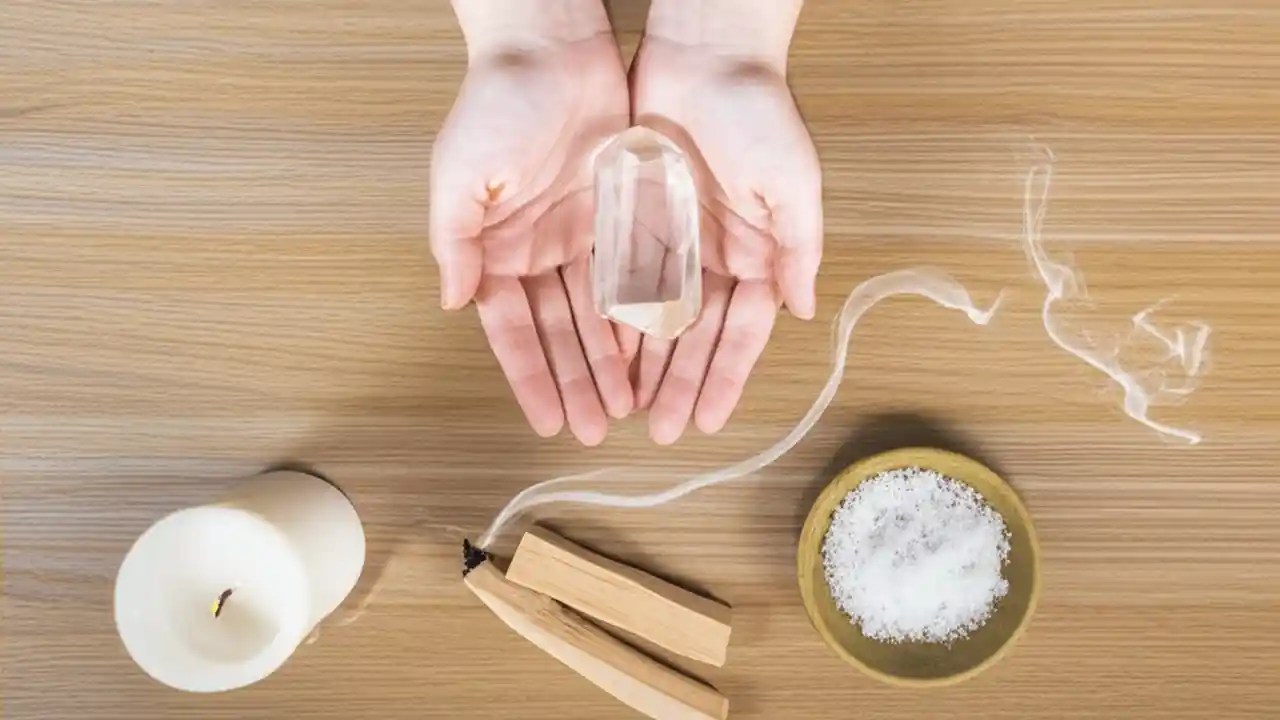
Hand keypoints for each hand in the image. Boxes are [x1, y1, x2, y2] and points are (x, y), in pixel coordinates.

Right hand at [431, 0, 632, 444]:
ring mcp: (577, 235)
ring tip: (625, 409)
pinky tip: (647, 356)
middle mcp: (535, 250)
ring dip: (608, 361)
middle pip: (558, 332)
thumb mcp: (459, 175)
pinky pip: (630, 277)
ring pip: (597, 314)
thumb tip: (454, 302)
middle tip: (594, 431)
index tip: (545, 421)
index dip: (530, 376)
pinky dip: (637, 317)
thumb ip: (454, 243)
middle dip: (576, 383)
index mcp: (492, 248)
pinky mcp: (616, 215)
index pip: (512, 330)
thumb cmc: (496, 103)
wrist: (553, 48)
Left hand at [629, 0, 821, 443]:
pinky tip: (604, 355)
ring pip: (655, 318)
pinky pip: (620, 280)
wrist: (705, 53)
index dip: (724, 377)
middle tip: (660, 431)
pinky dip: (613, 318)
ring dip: (644, 363)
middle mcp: (715, 256)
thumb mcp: (793, 183)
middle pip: (694, 336)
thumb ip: (799, 250)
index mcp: (757, 253)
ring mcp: (673, 241)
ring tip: (626, 408)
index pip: (741, 332)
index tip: (707, 421)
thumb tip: (804, 310)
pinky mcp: (633, 220)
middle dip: (678, 384)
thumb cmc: (759, 111)